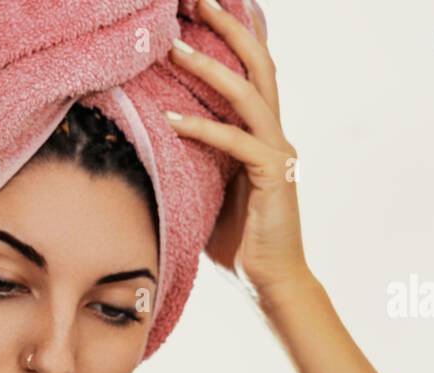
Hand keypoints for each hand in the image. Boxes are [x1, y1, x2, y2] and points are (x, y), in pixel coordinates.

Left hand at [166, 0, 312, 301]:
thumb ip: (197, 161)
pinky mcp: (274, 176)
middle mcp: (275, 134)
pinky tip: (170, 118)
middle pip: (258, 64)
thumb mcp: (210, 190)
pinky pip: (235, 142)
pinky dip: (202, 128)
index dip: (233, 35)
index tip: (204, 8)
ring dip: (211, 67)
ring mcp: (278, 152)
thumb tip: (155, 143)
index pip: (250, 72)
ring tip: (175, 45)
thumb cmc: (239, 241)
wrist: (271, 283)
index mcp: (262, 133)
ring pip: (249, 93)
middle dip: (228, 27)